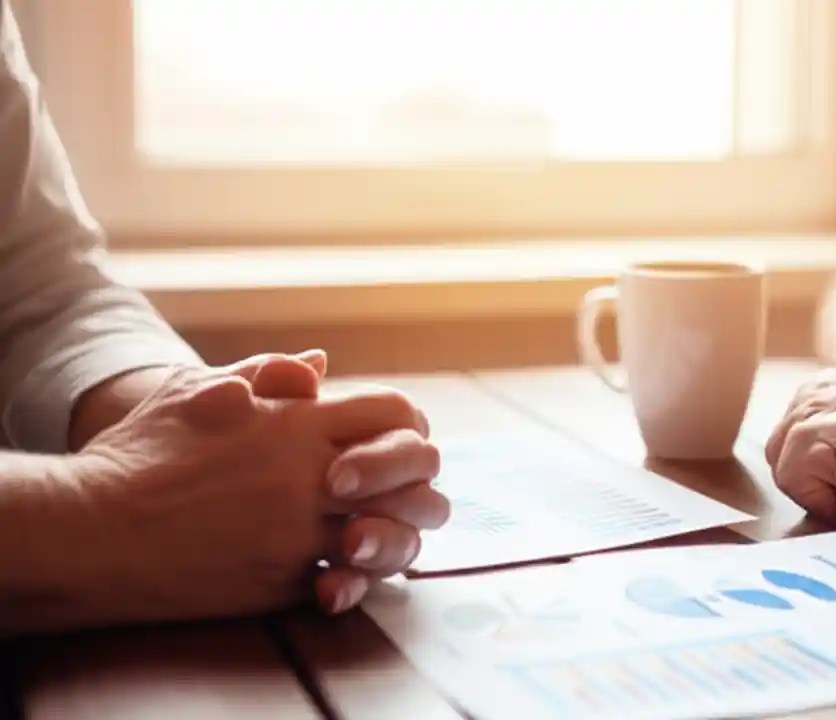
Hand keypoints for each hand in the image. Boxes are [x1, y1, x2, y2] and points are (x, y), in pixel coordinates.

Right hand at [74, 364, 445, 622]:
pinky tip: (345, 568)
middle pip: (415, 473)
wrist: (94, 531)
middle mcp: (313, 477)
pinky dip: (357, 577)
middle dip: (422, 478)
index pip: (396, 411)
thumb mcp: (196, 391)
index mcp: (299, 424)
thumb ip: (266, 373)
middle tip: (411, 489)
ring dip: (400, 531)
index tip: (396, 436)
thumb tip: (320, 364)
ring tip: (382, 529)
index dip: (406, 422)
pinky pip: (350, 581)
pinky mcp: (285, 581)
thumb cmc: (140, 453)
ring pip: (394, 533)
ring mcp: (303, 533)